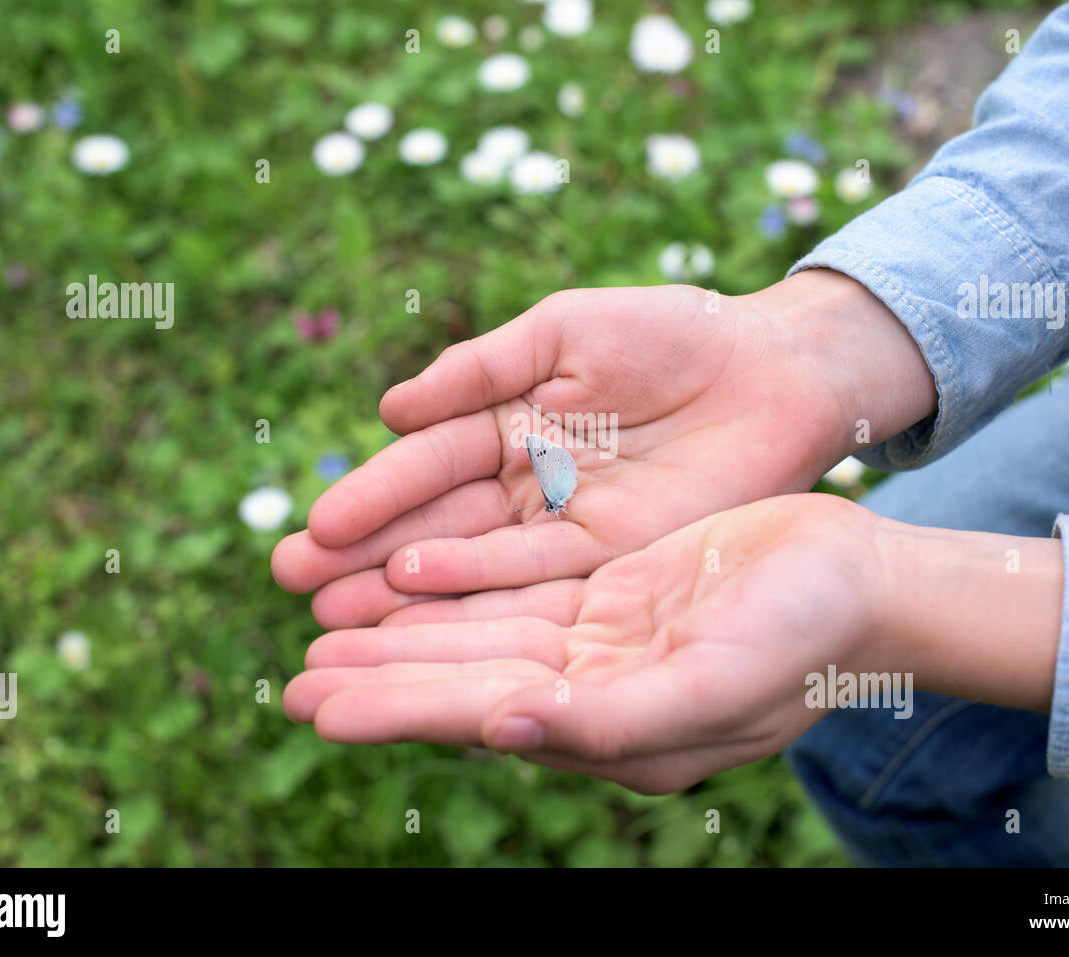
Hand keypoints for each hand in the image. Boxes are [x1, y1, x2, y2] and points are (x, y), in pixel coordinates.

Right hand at [272, 271, 935, 627]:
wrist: (776, 368)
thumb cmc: (673, 332)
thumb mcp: (566, 331)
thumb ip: (481, 368)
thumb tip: (388, 409)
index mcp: (509, 419)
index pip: (426, 463)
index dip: (369, 495)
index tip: (310, 528)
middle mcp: (526, 481)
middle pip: (434, 522)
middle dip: (364, 554)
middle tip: (292, 585)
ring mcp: (565, 522)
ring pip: (474, 561)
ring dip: (404, 587)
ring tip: (336, 615)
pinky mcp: (612, 555)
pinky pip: (536, 574)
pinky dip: (478, 587)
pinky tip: (420, 599)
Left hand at [284, 493, 886, 793]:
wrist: (863, 582)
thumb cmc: (807, 637)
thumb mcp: (715, 682)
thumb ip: (611, 720)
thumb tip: (505, 733)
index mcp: (613, 730)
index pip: (482, 718)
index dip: (397, 710)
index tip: (316, 708)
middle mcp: (594, 692)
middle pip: (465, 681)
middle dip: (380, 680)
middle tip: (293, 682)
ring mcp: (601, 642)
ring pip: (481, 636)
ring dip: (404, 636)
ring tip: (326, 636)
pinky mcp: (611, 593)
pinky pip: (516, 591)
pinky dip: (458, 589)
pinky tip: (406, 580)